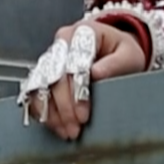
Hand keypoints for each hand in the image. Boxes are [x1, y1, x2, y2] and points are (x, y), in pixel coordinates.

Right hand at [24, 20, 147, 141]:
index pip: (75, 63)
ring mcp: (50, 57)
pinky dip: (42, 111)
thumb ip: (116, 63)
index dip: (77, 91)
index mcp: (83, 33)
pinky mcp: (44, 72)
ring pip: (40, 85)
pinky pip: (33, 92)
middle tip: (75, 128)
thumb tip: (96, 74)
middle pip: (54, 75)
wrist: (113, 50)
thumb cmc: (122, 52)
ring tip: (65, 131)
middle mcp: (62, 43)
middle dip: (63, 106)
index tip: (84, 115)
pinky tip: (56, 126)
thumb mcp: (129, 54)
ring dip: (50, 111)